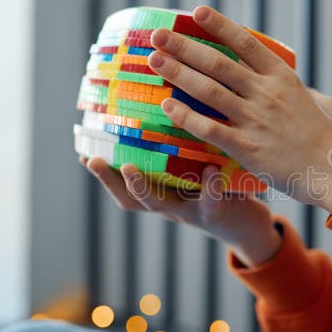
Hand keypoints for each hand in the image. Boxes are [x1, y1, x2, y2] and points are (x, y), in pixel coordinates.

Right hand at [81, 156, 281, 266]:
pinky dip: (209, 186)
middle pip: (130, 198)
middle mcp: (170, 205)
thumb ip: (180, 149)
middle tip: (91, 160)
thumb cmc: (223, 189)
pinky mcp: (217, 214)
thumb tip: (165, 104)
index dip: (102, 173)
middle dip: (109, 179)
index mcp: (162, 193)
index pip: (123, 185)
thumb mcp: (197, 170)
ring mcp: (190, 211)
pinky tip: (210, 169)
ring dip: (142, 187)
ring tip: (129, 168)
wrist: (250, 228)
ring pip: (160, 204)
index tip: (81, 152)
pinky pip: (211, 200)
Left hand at [149, 6, 331, 211]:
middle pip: (217, 62)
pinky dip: (185, 116)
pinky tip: (167, 106)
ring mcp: (254, 119)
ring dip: (178, 73)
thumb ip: (300, 91)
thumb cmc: (330, 138)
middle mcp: (265, 93)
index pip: (245, 42)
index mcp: (282, 77)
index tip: (197, 12)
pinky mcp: (245, 147)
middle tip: (158, 35)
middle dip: (184, 46)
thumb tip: (293, 86)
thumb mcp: (322, 102)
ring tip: (155, 61)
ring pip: (208, 90)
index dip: (219, 25)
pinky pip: (208, 128)